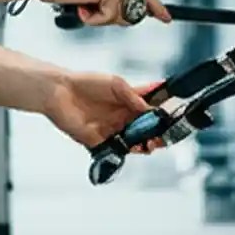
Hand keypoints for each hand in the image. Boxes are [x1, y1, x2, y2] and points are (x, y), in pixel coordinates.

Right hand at [42, 0, 170, 26]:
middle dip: (120, 17)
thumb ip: (101, 0)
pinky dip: (92, 18)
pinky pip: (107, 17)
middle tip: (94, 11)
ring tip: (81, 6)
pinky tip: (80, 7)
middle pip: (134, 5)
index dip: (154, 5)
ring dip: (99, 17)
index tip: (165, 16)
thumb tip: (112, 15)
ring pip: (120, 15)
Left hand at [42, 72, 167, 152]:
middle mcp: (122, 117)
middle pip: (146, 129)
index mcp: (127, 101)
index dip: (163, 111)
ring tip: (152, 142)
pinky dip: (129, 151)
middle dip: (158, 132)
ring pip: (136, 142)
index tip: (174, 115)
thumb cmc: (85, 83)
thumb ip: (134, 97)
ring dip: (147, 143)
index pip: (150, 107)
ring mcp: (113, 130)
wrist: (60, 93)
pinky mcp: (101, 141)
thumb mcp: (116, 84)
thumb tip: (150, 110)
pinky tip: (136, 147)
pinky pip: (118, 150)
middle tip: (164, 134)